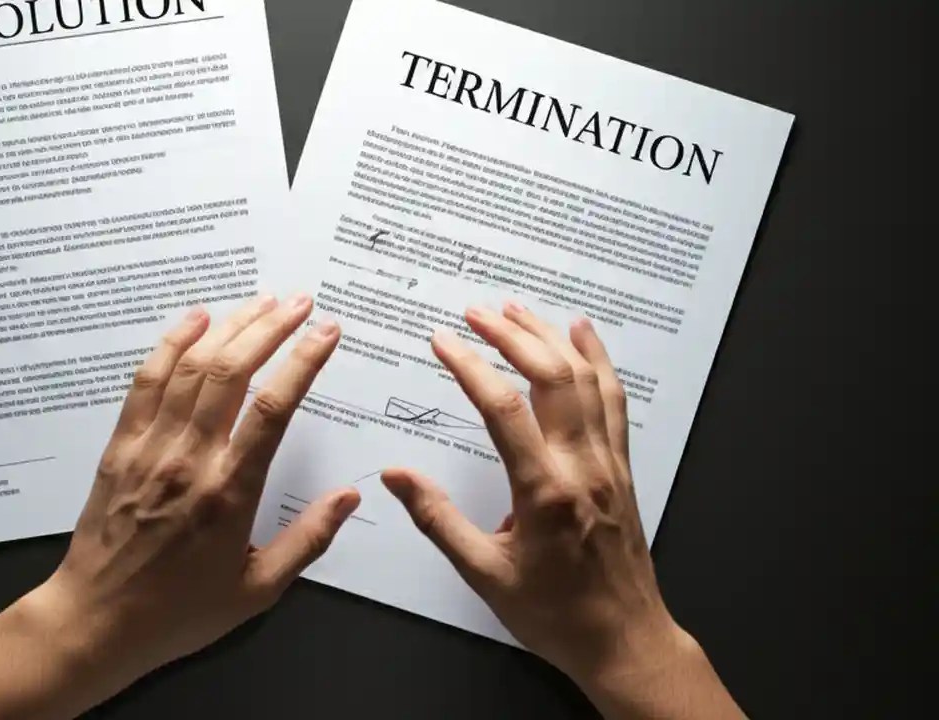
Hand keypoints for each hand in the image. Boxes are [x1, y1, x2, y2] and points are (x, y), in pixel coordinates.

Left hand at [0, 295, 360, 719]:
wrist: (97, 621)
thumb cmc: (180, 612)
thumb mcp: (258, 590)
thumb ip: (308, 540)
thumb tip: (351, 496)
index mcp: (230, 492)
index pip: (274, 408)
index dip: (303, 361)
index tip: (327, 331)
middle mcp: (190, 459)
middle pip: (233, 371)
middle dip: (270, 327)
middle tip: (300, 301)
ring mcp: (151, 448)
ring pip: (192, 368)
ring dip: (229, 327)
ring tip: (261, 302)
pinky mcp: (121, 447)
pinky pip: (146, 382)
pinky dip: (170, 344)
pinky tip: (194, 320)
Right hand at [383, 302, 742, 718]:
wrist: (624, 641)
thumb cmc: (555, 614)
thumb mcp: (483, 575)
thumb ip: (437, 519)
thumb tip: (395, 477)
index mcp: (543, 491)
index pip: (502, 408)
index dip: (469, 365)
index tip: (441, 340)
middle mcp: (581, 467)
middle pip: (551, 378)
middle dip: (512, 335)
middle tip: (476, 311)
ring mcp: (608, 464)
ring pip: (586, 381)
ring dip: (551, 338)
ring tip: (518, 309)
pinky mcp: (621, 469)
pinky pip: (613, 402)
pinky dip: (598, 362)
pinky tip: (584, 337)